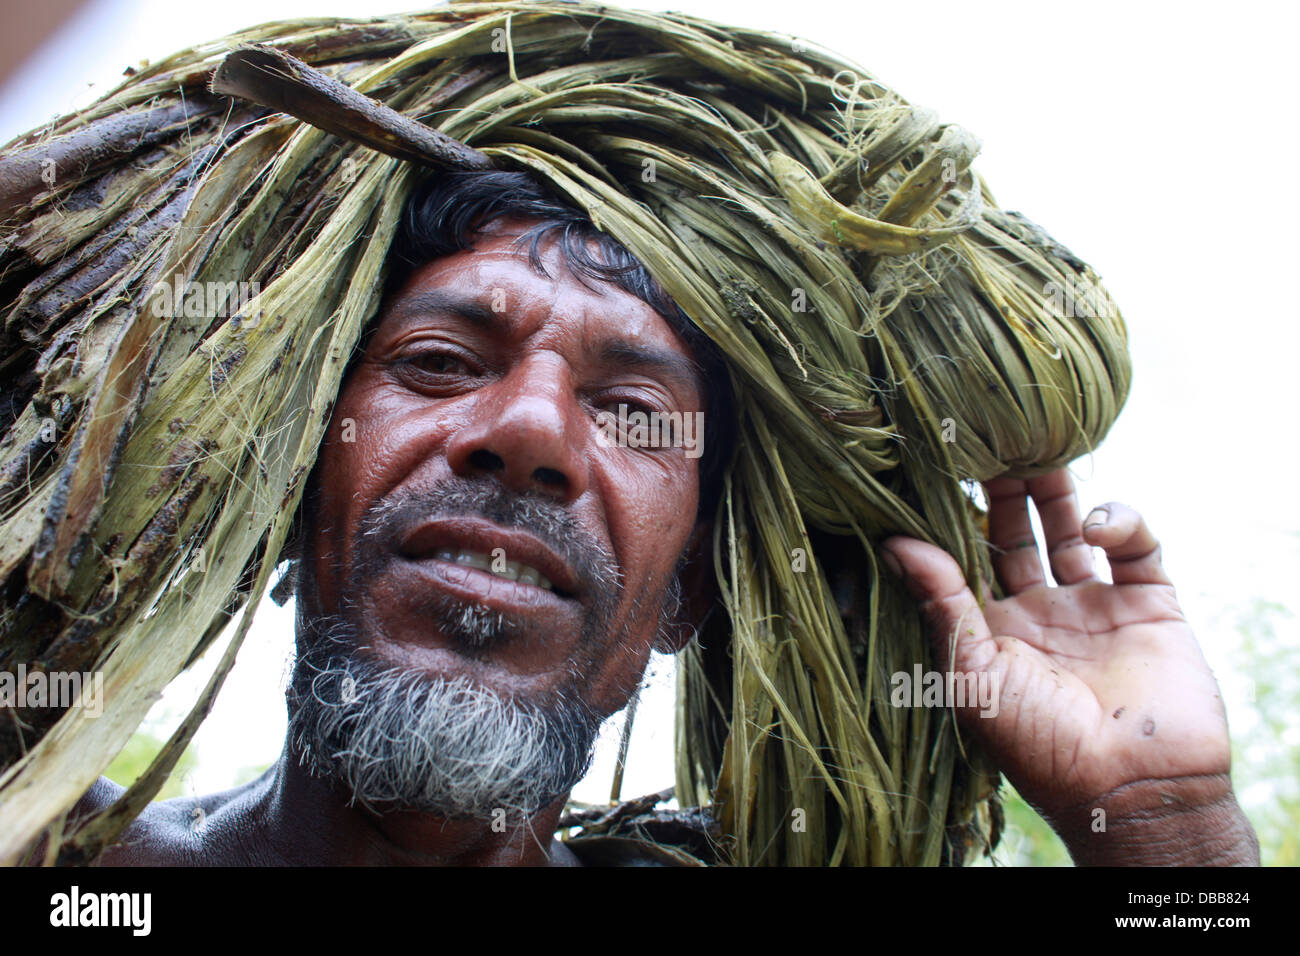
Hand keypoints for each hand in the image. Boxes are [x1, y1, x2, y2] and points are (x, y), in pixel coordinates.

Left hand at [881, 469, 1257, 864]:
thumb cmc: (1036, 742)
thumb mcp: (971, 672)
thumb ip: (940, 602)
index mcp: (990, 630)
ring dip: (1056, 490)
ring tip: (1036, 449)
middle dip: (1001, 490)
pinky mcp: (1149, 604)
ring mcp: (1093, 606)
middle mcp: (1038, 613)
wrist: (1131, 789)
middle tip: (986, 439)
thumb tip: (894, 541)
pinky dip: (1119, 523)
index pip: (964, 557)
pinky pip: (1135, 547)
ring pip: (1070, 530)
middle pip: (1014, 533)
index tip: (933, 467)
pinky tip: (1095, 525)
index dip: (952, 516)